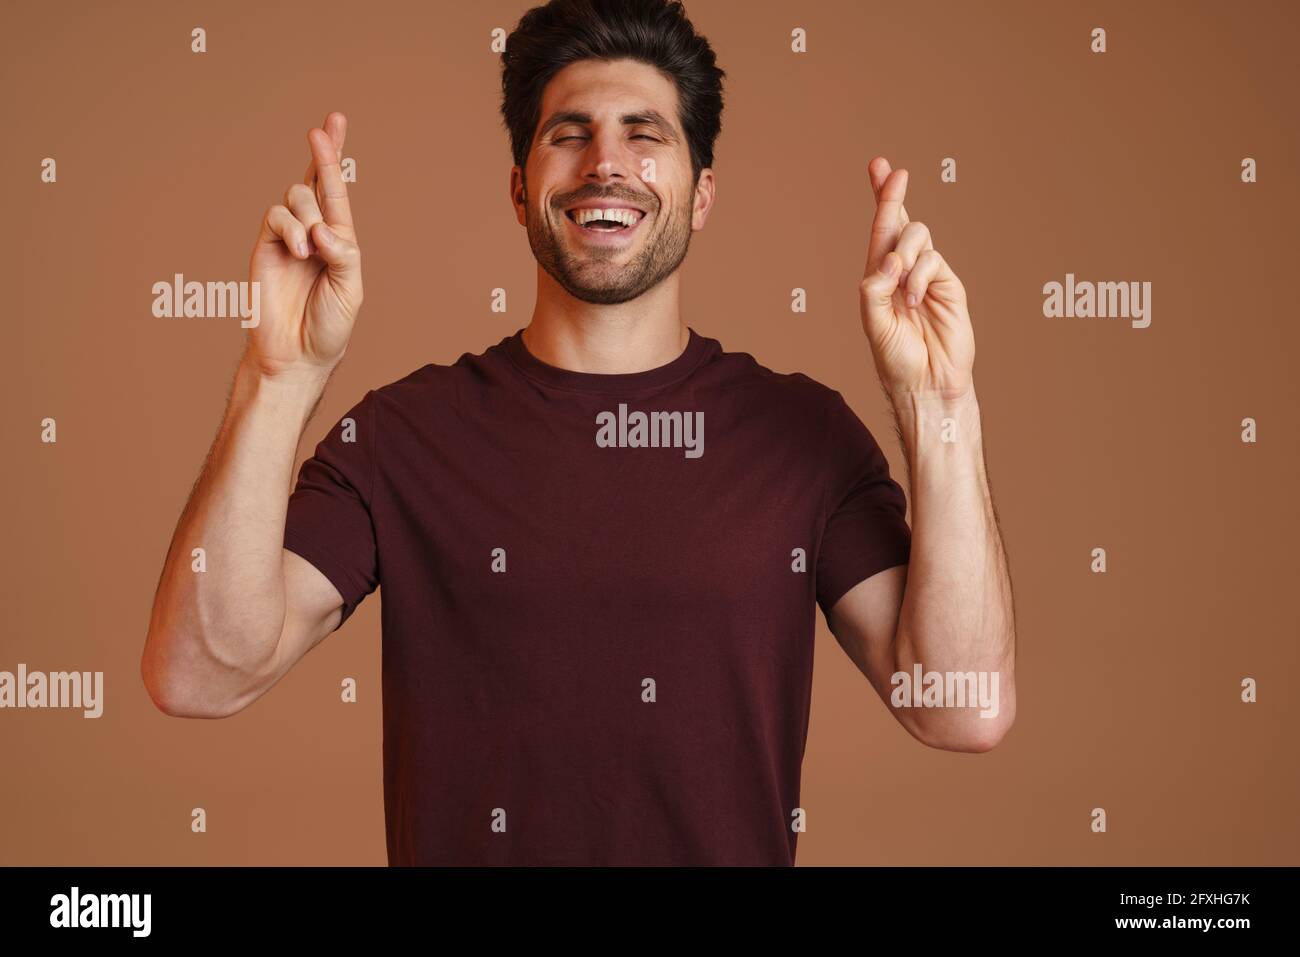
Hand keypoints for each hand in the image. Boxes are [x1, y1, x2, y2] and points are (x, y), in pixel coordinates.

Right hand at [247, 112, 362, 379]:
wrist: (297, 353)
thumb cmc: (329, 324)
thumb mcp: (350, 289)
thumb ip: (344, 255)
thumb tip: (323, 228)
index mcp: (340, 240)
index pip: (337, 191)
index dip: (334, 156)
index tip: (333, 119)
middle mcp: (314, 233)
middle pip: (314, 182)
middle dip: (322, 159)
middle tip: (322, 145)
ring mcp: (287, 238)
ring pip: (296, 197)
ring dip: (308, 215)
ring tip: (312, 249)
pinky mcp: (265, 246)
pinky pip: (276, 216)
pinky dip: (291, 227)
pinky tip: (300, 250)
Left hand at [858, 157, 974, 401]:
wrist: (927, 383)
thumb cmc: (896, 359)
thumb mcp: (874, 323)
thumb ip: (874, 289)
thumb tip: (889, 259)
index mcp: (879, 278)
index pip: (879, 232)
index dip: (881, 198)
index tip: (879, 166)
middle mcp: (902, 271)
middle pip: (899, 221)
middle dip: (893, 195)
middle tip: (895, 173)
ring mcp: (927, 276)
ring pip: (917, 236)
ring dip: (904, 254)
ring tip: (901, 289)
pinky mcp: (948, 284)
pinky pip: (933, 260)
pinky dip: (918, 276)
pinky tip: (915, 300)